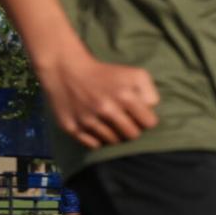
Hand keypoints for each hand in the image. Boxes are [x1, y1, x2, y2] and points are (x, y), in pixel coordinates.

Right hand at [38, 57, 158, 149]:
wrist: (65, 69)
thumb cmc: (105, 73)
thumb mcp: (135, 74)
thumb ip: (150, 93)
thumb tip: (150, 112)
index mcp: (124, 96)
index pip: (149, 123)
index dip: (146, 119)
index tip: (138, 114)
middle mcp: (105, 109)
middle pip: (132, 136)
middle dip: (132, 129)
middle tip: (124, 120)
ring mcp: (87, 120)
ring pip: (113, 142)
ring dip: (114, 134)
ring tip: (109, 122)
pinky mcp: (71, 127)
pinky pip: (94, 145)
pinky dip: (97, 139)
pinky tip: (96, 127)